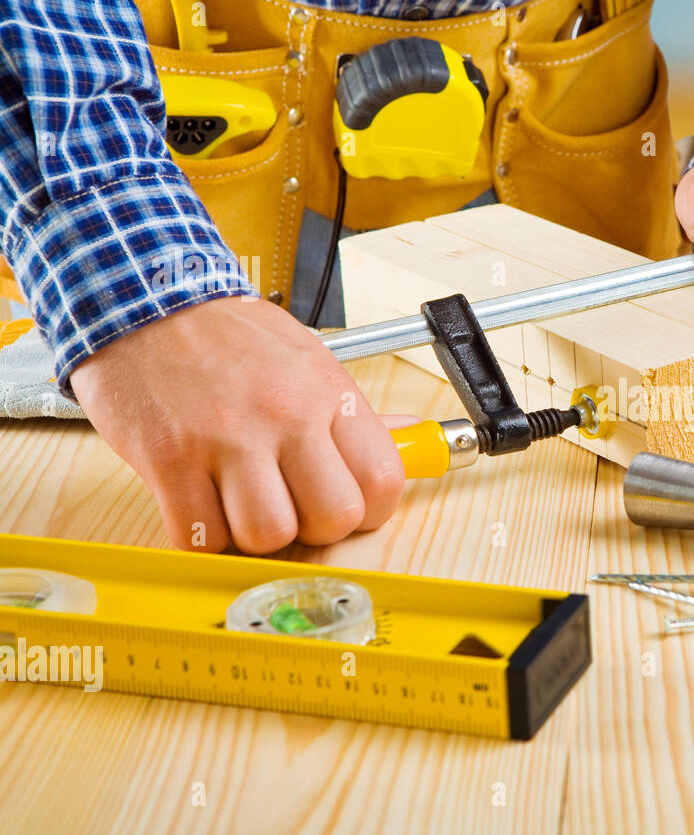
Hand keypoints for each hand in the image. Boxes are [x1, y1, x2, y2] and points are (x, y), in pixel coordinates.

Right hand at [70, 296, 406, 553]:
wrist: (144, 299)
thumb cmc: (228, 335)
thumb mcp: (307, 358)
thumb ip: (351, 412)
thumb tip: (408, 437)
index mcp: (327, 392)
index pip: (382, 480)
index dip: (368, 511)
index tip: (343, 508)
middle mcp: (286, 414)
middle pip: (333, 518)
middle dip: (312, 529)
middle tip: (289, 509)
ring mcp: (226, 437)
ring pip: (268, 535)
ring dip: (252, 535)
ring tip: (238, 504)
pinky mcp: (169, 458)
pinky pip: (199, 535)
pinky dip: (199, 535)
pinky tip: (197, 505)